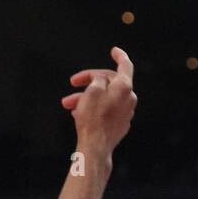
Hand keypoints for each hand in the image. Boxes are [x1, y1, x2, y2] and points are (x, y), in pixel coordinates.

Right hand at [63, 46, 136, 162]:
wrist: (95, 148)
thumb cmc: (93, 120)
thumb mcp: (91, 91)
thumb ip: (98, 80)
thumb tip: (101, 80)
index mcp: (124, 87)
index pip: (125, 65)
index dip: (119, 56)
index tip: (114, 51)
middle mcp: (128, 99)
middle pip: (109, 83)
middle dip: (89, 83)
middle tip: (72, 84)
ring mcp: (125, 114)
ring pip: (105, 99)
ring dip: (86, 98)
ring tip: (69, 105)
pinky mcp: (119, 126)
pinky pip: (106, 112)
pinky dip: (93, 109)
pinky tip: (78, 114)